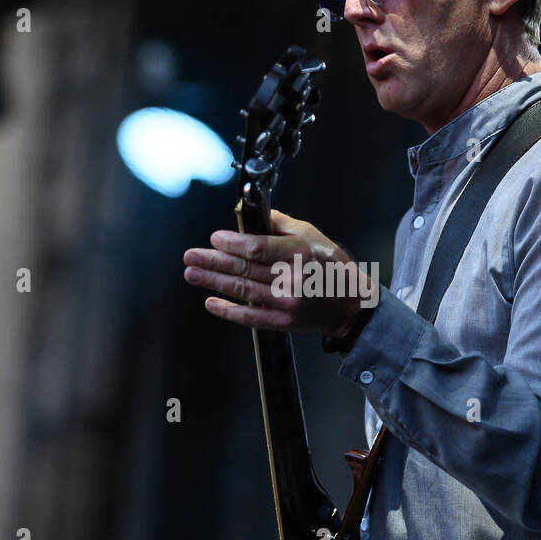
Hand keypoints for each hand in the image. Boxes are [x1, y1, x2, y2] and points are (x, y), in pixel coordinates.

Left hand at [183, 209, 368, 336]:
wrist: (350, 303)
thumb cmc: (330, 265)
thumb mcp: (312, 234)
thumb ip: (280, 224)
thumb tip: (250, 217)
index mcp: (299, 253)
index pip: (258, 248)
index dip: (232, 244)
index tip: (214, 238)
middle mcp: (292, 279)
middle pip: (245, 268)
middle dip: (214, 261)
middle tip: (190, 255)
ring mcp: (287, 303)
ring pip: (243, 290)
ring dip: (213, 281)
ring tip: (192, 273)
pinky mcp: (283, 321)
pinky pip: (250, 316)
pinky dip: (228, 311)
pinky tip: (211, 302)